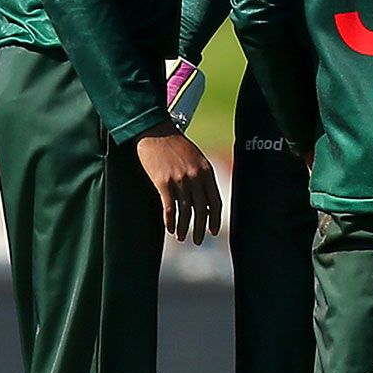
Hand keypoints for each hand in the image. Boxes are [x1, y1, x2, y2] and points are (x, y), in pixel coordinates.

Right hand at [135, 121, 222, 244]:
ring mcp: (179, 180)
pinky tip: (169, 228)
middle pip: (202, 210)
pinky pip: (169, 208)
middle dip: (201, 228)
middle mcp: (195, 176)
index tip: (214, 231)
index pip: (216, 201)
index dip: (215, 218)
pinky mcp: (163, 182)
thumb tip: (205, 200)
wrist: (156, 131)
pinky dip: (170, 221)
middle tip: (199, 241)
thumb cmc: (176, 145)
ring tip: (182, 237)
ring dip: (184, 227)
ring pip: (185, 212)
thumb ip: (202, 177)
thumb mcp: (196, 158)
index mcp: (206, 171)